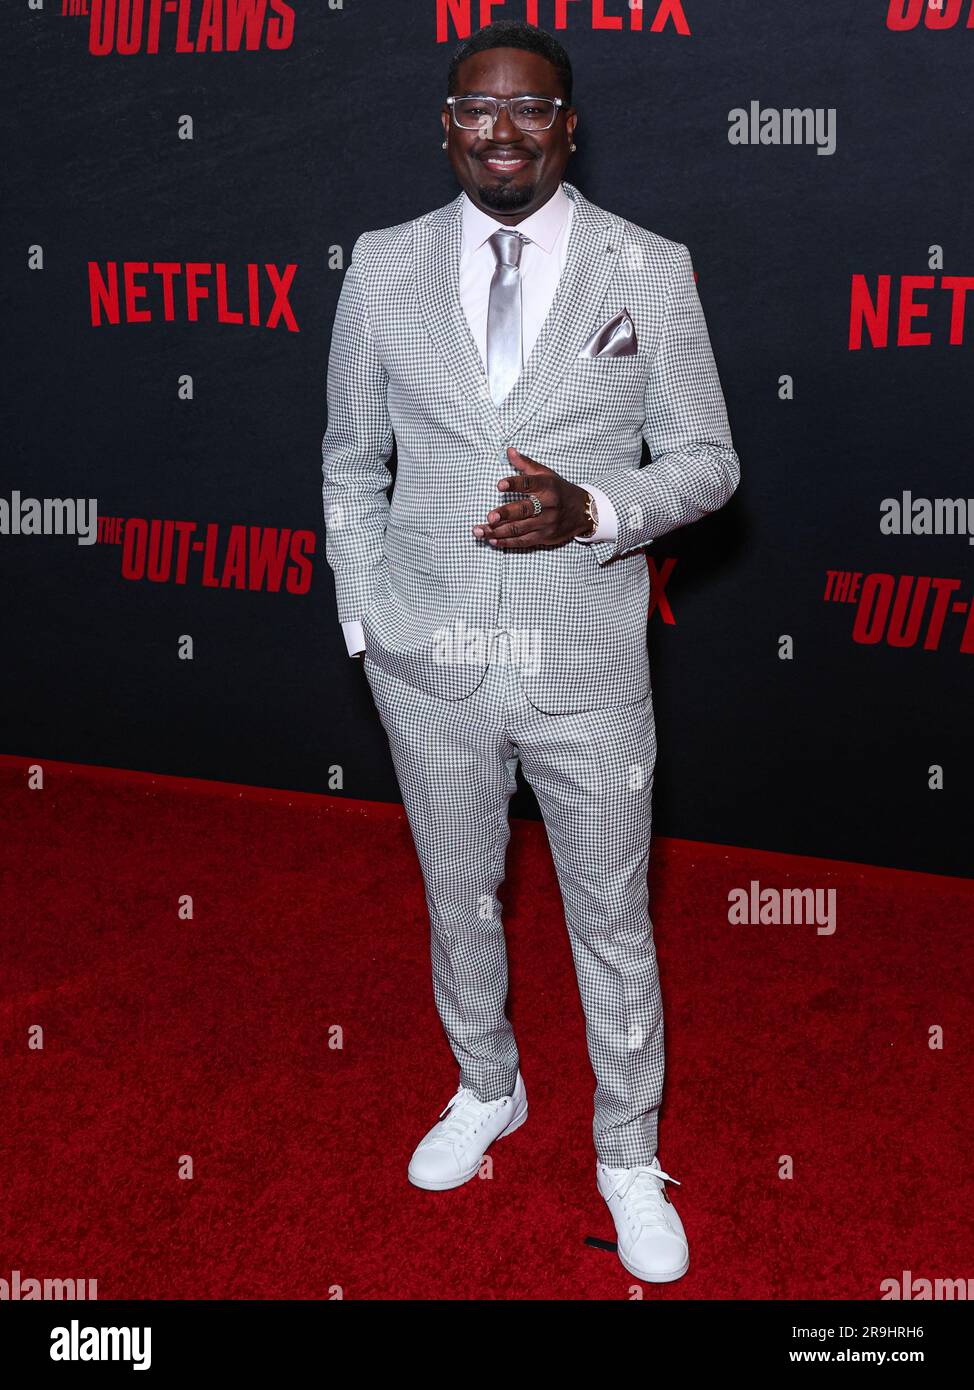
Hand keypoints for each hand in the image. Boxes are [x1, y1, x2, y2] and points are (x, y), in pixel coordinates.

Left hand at [472, 447, 591, 549]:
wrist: (583, 512)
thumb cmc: (559, 490)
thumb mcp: (546, 474)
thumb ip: (526, 464)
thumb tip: (509, 451)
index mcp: (547, 486)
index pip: (529, 483)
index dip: (514, 484)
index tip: (499, 485)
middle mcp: (548, 505)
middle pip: (524, 510)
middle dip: (506, 514)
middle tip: (490, 516)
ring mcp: (547, 523)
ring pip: (520, 529)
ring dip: (498, 531)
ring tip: (479, 530)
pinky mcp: (545, 537)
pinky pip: (523, 541)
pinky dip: (507, 542)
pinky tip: (492, 540)